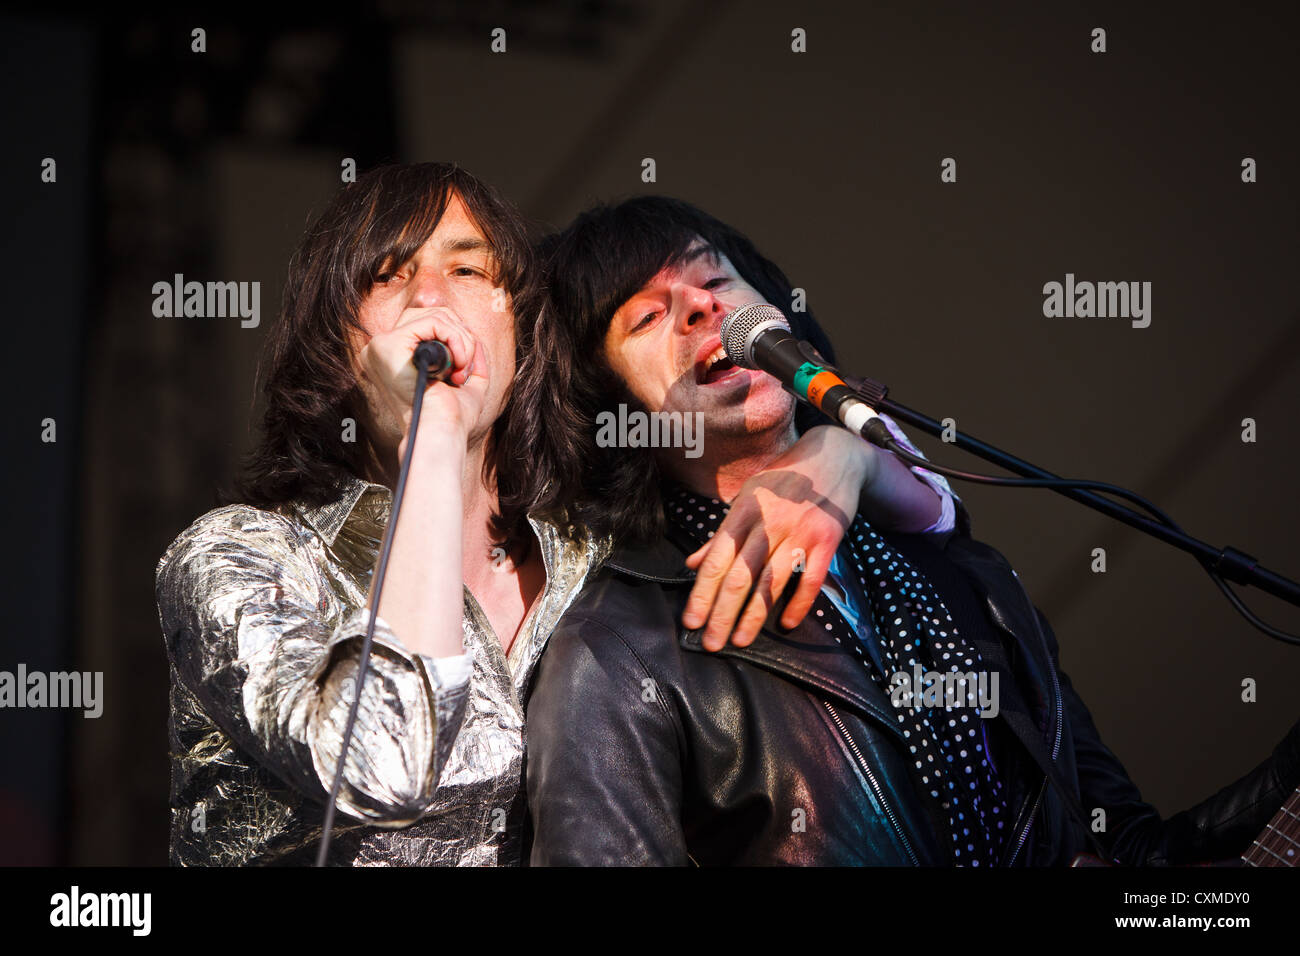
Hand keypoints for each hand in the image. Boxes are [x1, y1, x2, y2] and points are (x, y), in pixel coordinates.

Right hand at [356, 307, 485, 452]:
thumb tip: (473, 336)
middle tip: (464, 369)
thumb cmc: (452, 416)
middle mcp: (380, 350)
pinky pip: (434, 321)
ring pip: (435, 315)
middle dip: (461, 337)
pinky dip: (455, 340)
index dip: (455, 338)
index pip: (427, 324)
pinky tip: (455, 365)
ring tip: (460, 370)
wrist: (441, 431)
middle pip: (431, 313)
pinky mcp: (388, 344)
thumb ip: (469, 356)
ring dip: (461, 341)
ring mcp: (380, 346)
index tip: (462, 369)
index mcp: (393, 358)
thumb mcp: (466, 382)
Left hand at [682, 426, 876, 649]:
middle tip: (711, 643)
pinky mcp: (827, 540)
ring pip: (772, 583)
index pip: (717, 559)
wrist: (836, 456)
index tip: (691, 620)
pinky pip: (810, 580)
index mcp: (745, 510)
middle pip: (741, 576)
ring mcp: (800, 532)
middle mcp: (770, 522)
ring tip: (739, 640)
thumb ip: (722, 533)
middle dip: (722, 614)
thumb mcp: (749, 496)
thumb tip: (692, 563)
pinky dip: (797, 604)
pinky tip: (785, 624)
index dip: (702, 592)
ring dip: (753, 616)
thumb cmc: (786, 478)